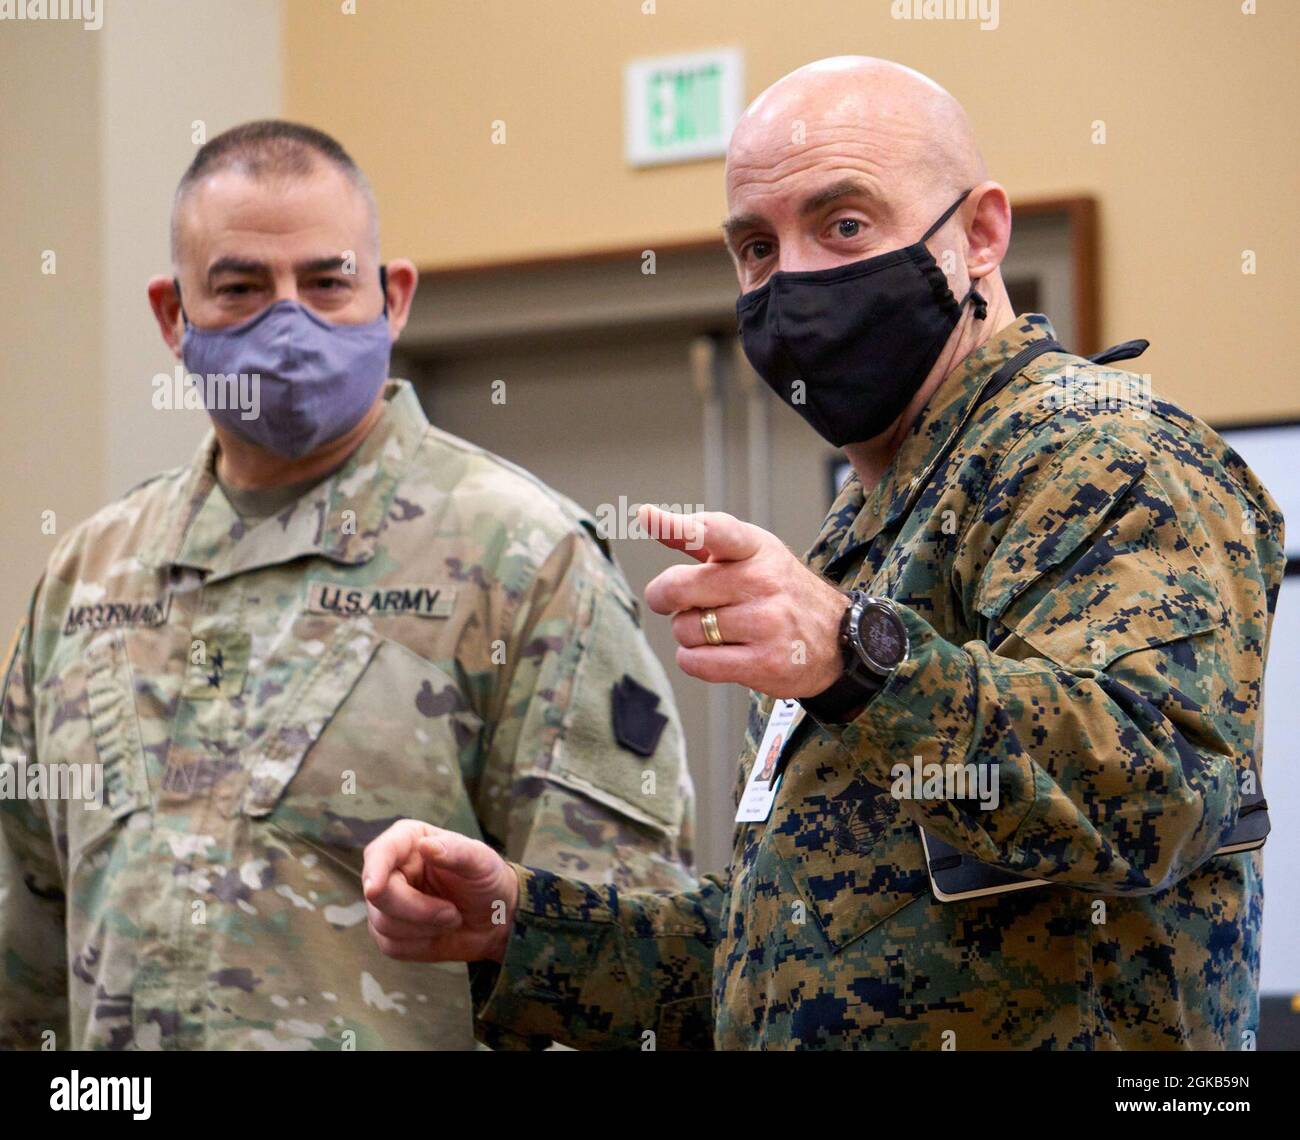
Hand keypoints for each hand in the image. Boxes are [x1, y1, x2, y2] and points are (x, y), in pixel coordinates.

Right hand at [362, 819, 519, 963]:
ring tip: (452, 918)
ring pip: (382, 923)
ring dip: (424, 928)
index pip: (380, 852)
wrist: (495, 920)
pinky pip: (390, 946)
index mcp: (409, 841)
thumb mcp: (481, 861)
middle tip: (452, 913)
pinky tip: (439, 932)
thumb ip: (456, 851)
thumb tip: (426, 845)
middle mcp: (392, 869)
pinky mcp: (388, 932)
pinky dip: (420, 945)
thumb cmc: (487, 881)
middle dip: (417, 910)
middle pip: (378, 895)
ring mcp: (387, 902)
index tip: (375, 889)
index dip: (375, 870)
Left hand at [639, 504, 849, 697]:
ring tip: (715, 629)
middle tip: (675, 602)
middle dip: (665, 597)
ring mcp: (766, 624)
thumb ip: (695, 536)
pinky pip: (695, 662)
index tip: (649, 518)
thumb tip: (645, 515)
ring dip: (688, 633)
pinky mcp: (764, 663)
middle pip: (679, 588)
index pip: (717, 531)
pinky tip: (715, 652)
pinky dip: (693, 659)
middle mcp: (763, 582)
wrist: (837, 638)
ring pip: (685, 629)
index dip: (682, 527)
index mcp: (756, 548)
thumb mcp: (746, 553)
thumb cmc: (776, 589)